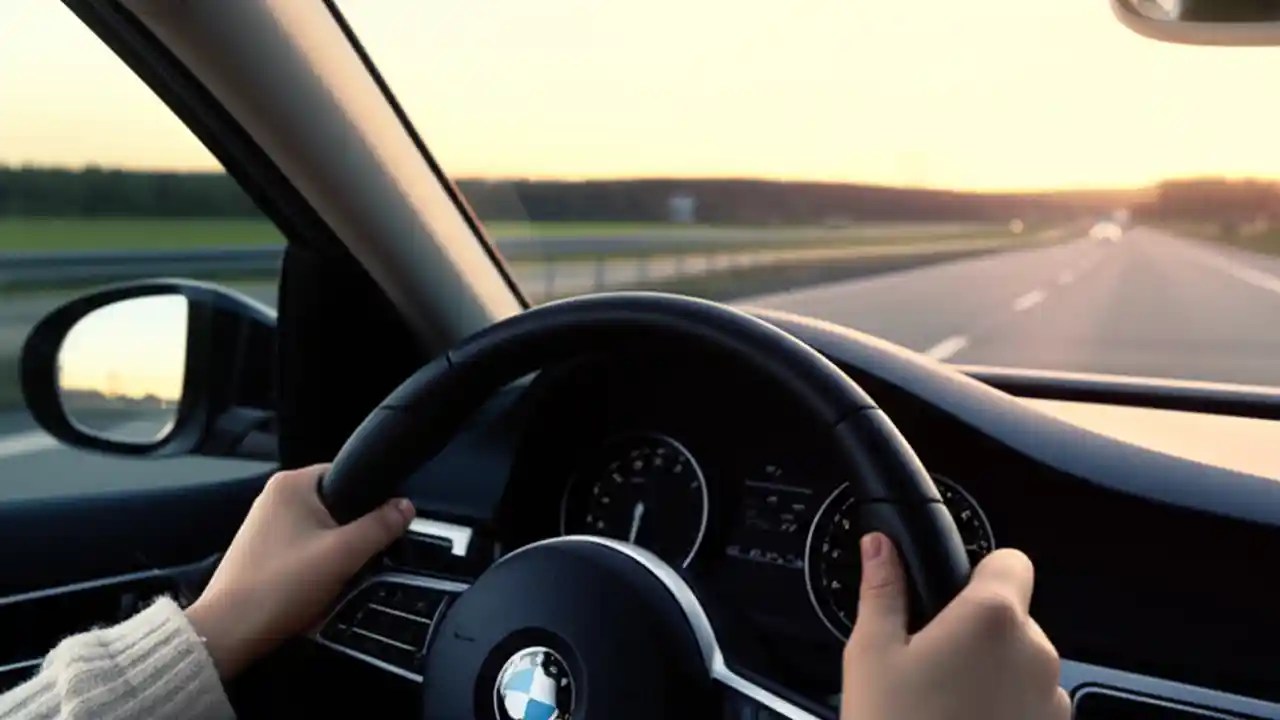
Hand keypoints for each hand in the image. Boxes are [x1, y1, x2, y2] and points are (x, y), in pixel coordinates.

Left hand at [185, 463, 413, 678]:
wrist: (229, 633)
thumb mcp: (343, 554)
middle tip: (364, 558)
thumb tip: (406, 506)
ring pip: (322, 531)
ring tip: (340, 576)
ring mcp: (265, 525)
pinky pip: (304, 550)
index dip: (373, 500)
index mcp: (292, 483)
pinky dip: (316, 566)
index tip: (385, 529)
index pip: (348, 474)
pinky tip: (318, 587)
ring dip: (336, 553)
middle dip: (354, 532)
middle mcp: (275, 496)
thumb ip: (380, 526)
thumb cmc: (283, 584)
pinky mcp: (261, 552)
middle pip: (337, 506)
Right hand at [841, 533, 1069, 719]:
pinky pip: (1031, 706)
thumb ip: (883, 591)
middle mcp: (1035, 655)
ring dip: (992, 675)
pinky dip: (1003, 711)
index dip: (979, 572)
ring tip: (943, 705)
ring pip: (1022, 665)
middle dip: (976, 632)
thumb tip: (881, 548)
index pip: (1011, 562)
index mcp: (991, 619)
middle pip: (1012, 617)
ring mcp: (1050, 703)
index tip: (950, 595)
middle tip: (929, 664)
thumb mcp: (872, 656)